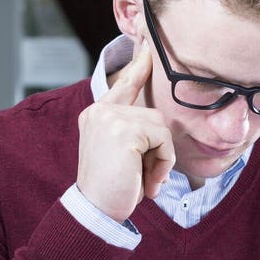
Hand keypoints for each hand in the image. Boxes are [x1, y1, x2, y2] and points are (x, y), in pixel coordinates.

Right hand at [77, 39, 174, 222]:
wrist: (95, 211)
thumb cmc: (112, 189)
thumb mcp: (123, 155)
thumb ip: (135, 134)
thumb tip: (160, 124)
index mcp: (97, 115)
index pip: (123, 85)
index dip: (139, 67)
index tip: (150, 47)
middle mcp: (100, 111)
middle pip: (153, 115)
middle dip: (159, 149)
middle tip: (148, 177)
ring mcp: (110, 117)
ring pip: (161, 126)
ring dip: (162, 158)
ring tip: (147, 181)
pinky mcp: (124, 128)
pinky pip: (163, 138)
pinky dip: (163, 162)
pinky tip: (149, 181)